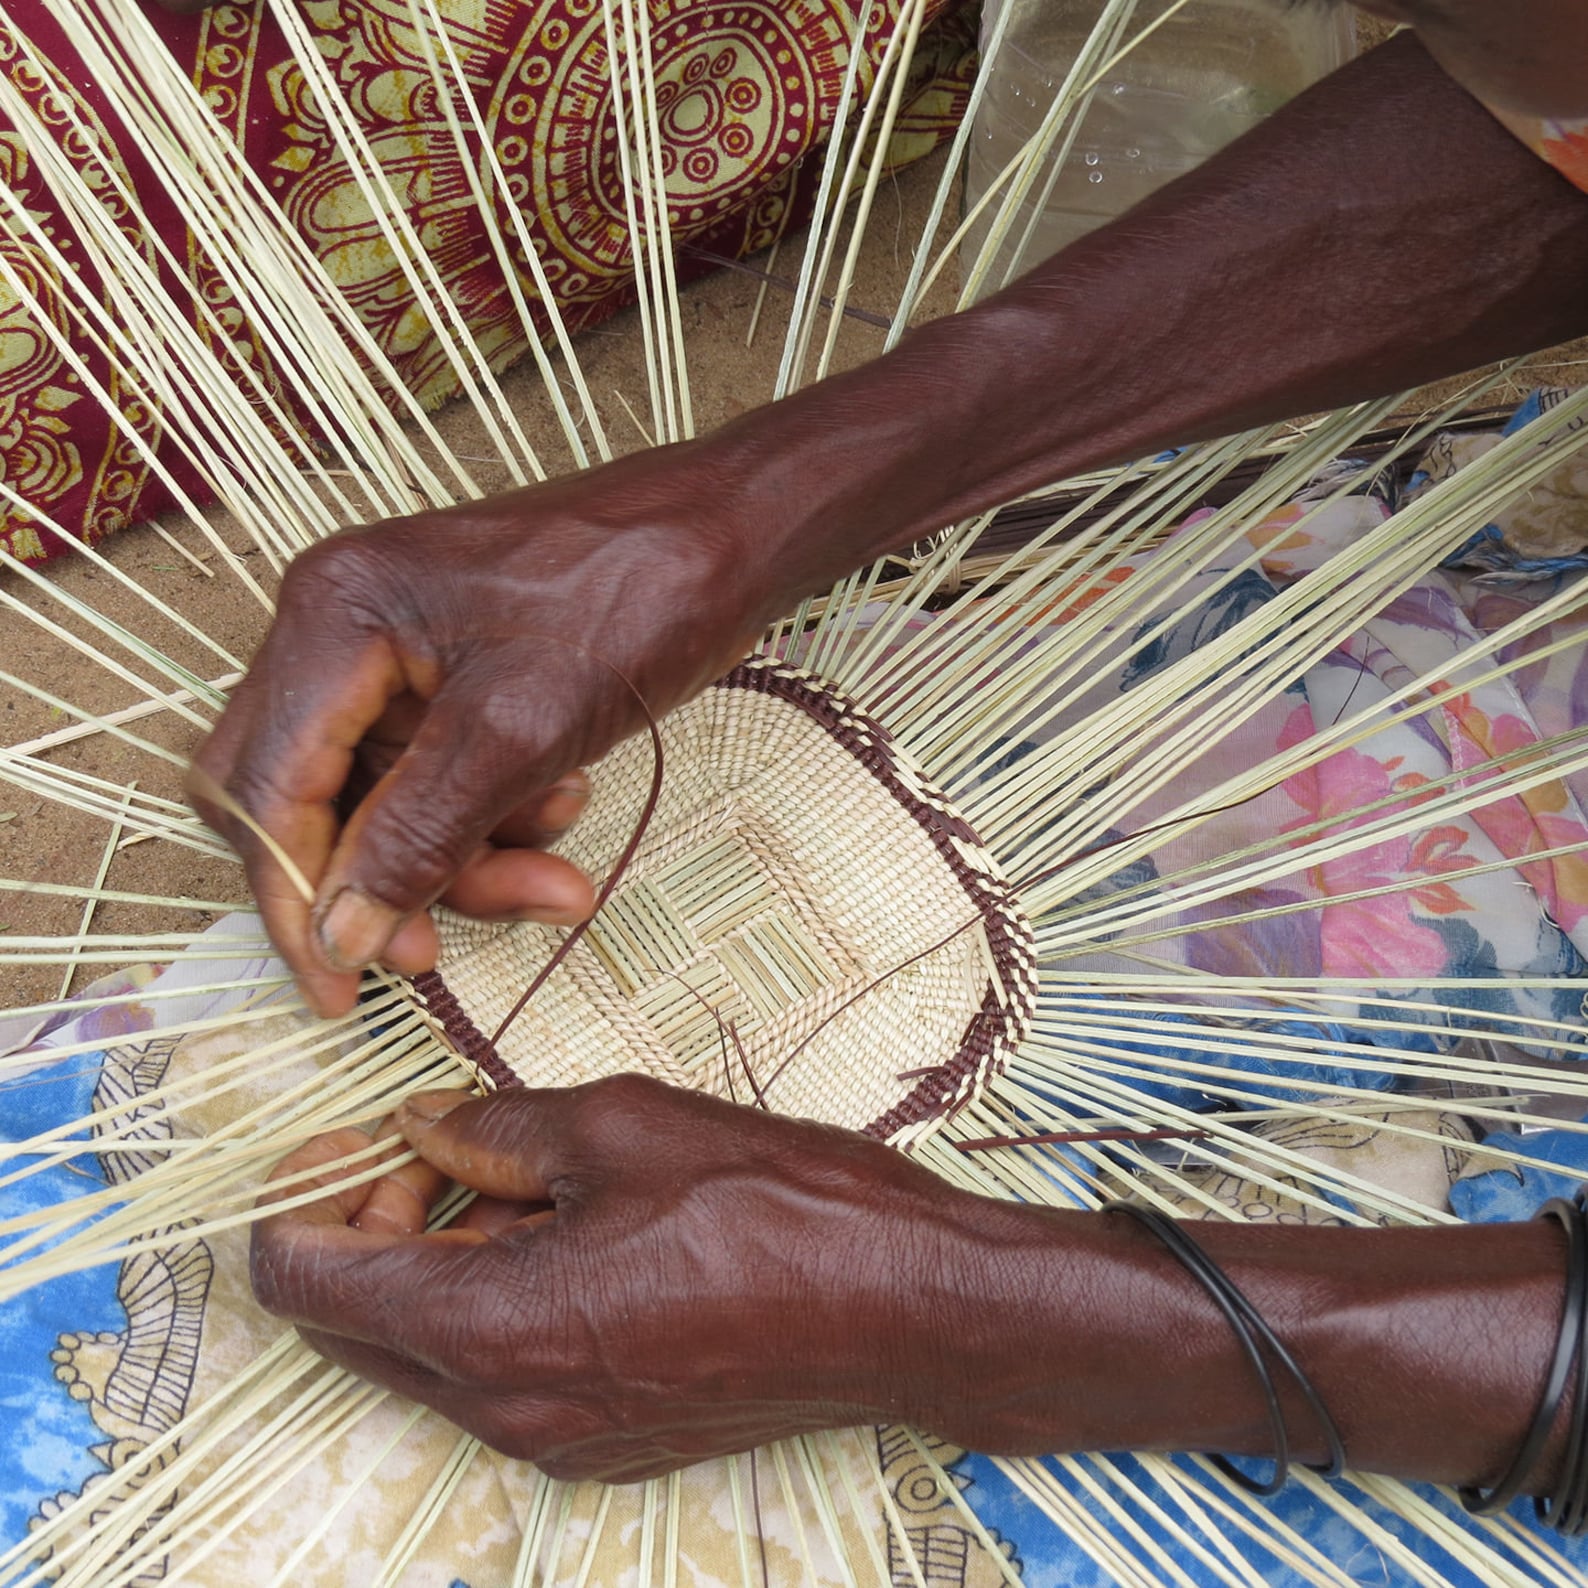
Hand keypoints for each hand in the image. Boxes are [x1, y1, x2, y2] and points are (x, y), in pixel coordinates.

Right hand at [190, 445, 773, 1016]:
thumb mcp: (522, 731)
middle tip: (435, 948)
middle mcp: (342, 627)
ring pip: (384, 803)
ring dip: (461, 856)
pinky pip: (438, 777)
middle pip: (310, 800)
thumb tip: (340, 934)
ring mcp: (397, 651)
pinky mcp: (450, 673)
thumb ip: (418, 837)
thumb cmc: (639, 597)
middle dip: (379, 878)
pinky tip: (565, 804)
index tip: (336, 988)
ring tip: (557, 878)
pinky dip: (492, 818)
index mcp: (335, 617)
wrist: (733, 536)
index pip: (265, 788)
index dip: (293, 900)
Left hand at [249, 1075, 993, 1481]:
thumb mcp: (623, 1123)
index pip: (308, 1285)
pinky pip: (502, 1378)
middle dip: (367, 1230)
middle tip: (433, 1145)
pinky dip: (494, 1306)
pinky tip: (568, 1236)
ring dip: (434, 1267)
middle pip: (353, 1330)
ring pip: (430, 1355)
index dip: (305, 1198)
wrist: (906, 1307)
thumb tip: (421, 1126)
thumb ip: (495, 1129)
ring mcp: (559, 1441)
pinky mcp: (609, 1445)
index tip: (353, 1135)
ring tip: (514, 1179)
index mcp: (490, 1327)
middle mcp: (505, 1410)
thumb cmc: (776, 1204)